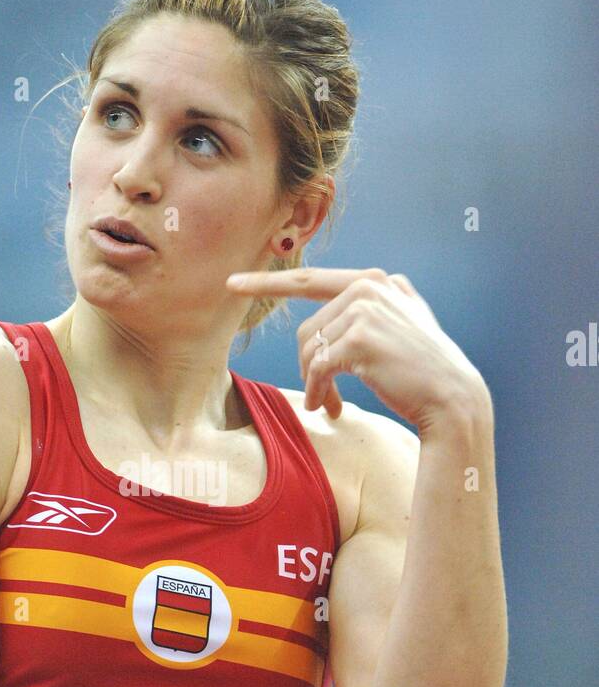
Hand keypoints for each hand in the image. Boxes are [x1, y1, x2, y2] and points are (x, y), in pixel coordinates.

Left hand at [226, 266, 485, 428]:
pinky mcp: (360, 337)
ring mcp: (366, 309)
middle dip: (309, 366)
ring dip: (315, 383)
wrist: (452, 399)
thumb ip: (381, 307)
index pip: (311, 279)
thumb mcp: (408, 325)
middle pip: (309, 327)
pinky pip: (318, 367)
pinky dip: (318, 391)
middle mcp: (371, 286)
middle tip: (322, 396)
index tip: (233, 283)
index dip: (268, 282)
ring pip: (310, 348)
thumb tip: (354, 306)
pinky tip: (328, 407)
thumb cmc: (425, 373)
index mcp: (378, 281)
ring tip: (328, 404)